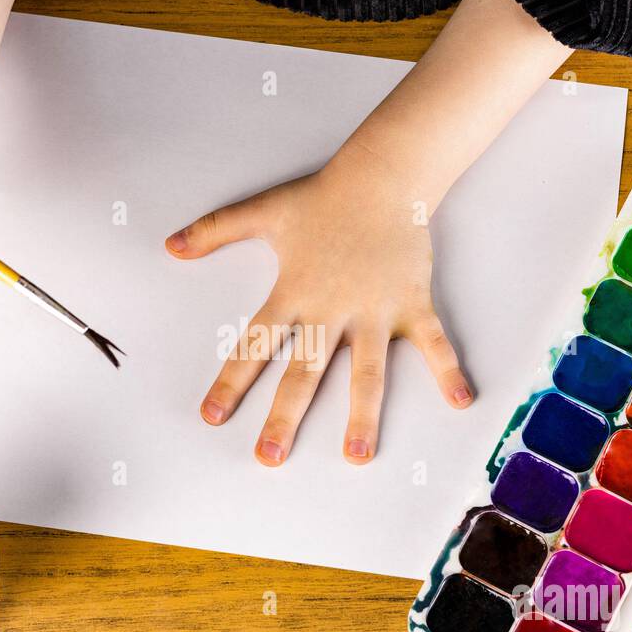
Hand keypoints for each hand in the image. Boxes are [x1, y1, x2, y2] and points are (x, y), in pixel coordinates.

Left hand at [166, 143, 473, 466]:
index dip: (230, 382)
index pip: (254, 345)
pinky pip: (432, 342)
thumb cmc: (323, 197)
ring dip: (362, 416)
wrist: (382, 175)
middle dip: (284, 417)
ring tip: (356, 455)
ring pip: (367, 372)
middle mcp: (332, 309)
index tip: (212, 416)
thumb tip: (170, 245)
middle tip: (269, 457)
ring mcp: (374, 310)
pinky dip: (448, 370)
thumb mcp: (262, 212)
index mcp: (293, 293)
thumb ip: (214, 231)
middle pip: (303, 373)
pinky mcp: (411, 303)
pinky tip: (461, 400)